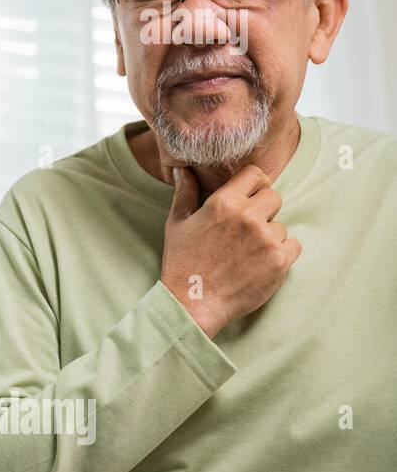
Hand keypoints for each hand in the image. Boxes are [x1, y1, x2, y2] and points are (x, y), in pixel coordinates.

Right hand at [161, 164, 300, 338]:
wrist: (192, 303)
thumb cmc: (182, 262)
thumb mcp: (177, 223)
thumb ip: (184, 192)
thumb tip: (181, 168)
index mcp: (223, 202)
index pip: (255, 174)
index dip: (254, 184)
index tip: (251, 196)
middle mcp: (248, 216)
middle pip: (274, 197)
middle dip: (264, 210)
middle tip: (247, 230)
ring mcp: (266, 239)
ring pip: (281, 226)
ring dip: (269, 236)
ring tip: (247, 254)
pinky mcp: (280, 261)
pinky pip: (293, 246)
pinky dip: (281, 254)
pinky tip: (259, 264)